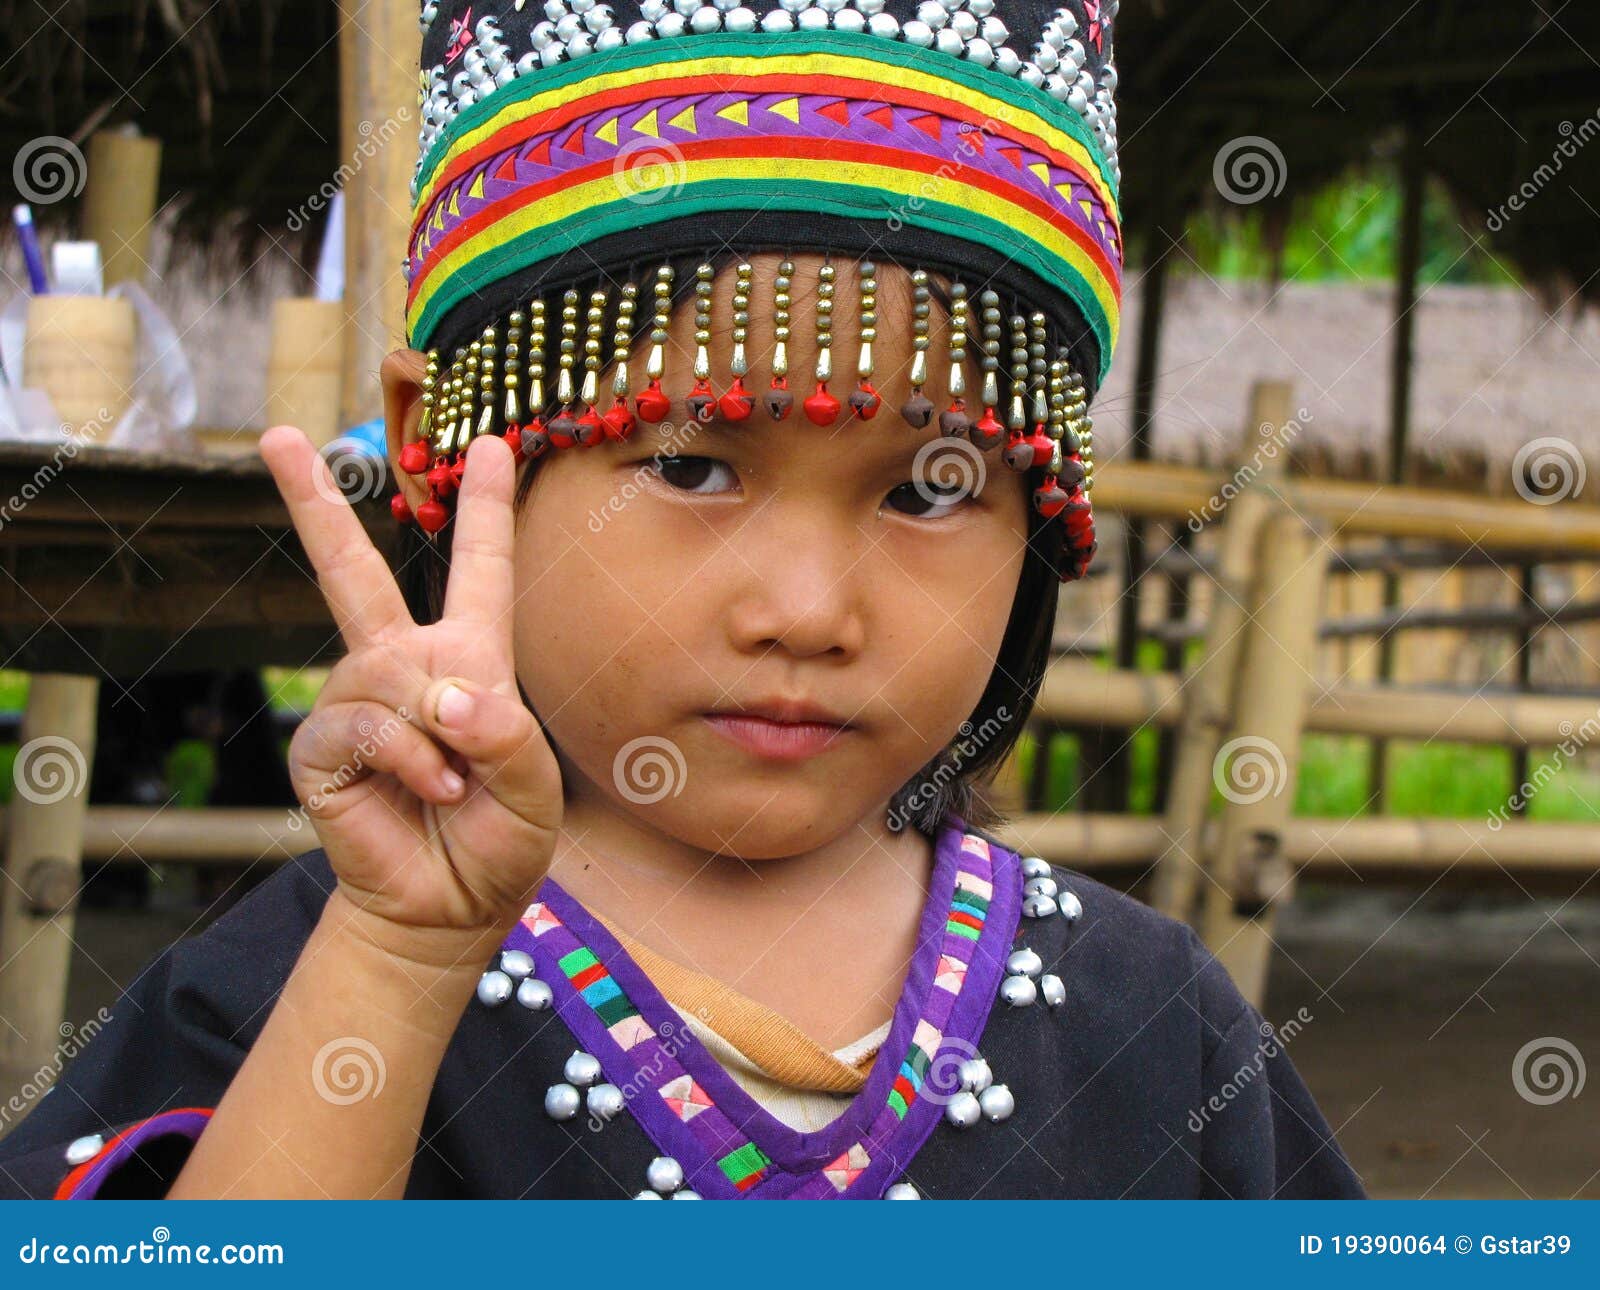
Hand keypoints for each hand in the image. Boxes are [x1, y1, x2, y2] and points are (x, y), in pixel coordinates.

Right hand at [260, 426, 561, 966]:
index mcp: (470, 658)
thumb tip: (444, 695)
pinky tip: (425, 787)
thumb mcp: (533, 786)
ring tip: (453, 780)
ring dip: (432, 731)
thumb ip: (504, 733)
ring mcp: (357, 701)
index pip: (480, 572)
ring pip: (386, 671)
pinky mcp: (323, 744)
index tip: (498, 446)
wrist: (450, 905)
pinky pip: (362, 723)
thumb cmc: (499, 837)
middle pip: (353, 571)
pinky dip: (405, 758)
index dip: (488, 511)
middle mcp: (406, 665)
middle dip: (314, 502)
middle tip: (277, 436)